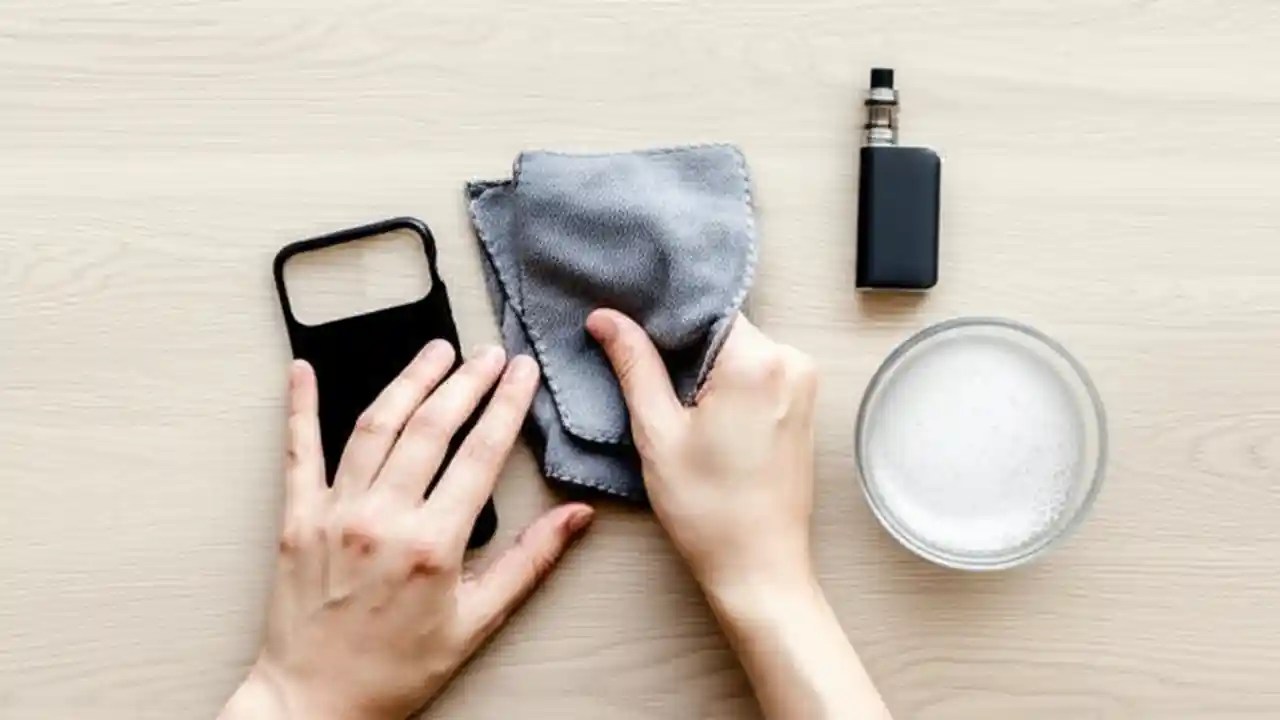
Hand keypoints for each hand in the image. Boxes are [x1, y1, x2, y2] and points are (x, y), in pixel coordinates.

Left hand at [220, 343, 593, 719]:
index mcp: (433, 544)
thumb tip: (577, 517)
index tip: (521, 373)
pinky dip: (300, 407)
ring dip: (407, 380)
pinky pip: (298, 452)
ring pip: (374, 426)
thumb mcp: (477, 622)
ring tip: (434, 351)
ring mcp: (335, 514)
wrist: (315, 704)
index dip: (506, 405)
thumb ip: (529, 561)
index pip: (481, 454)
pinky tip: (304, 370)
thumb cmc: (396, 671)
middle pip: (430, 427)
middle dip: (465, 381)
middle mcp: (383, 519)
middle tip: (487, 353)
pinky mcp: (297, 518)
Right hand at [585, 310, 817, 603]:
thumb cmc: (710, 512)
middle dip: (680, 345)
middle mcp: (791, 362)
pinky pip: (756, 372)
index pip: (701, 308)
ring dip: (703, 367)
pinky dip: (725, 383)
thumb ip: (634, 365)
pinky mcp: (802, 404)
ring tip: (671, 401)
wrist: (759, 568)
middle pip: (720, 328)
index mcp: (758, 362)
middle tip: (641, 370)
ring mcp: (803, 383)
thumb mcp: (658, 432)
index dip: (661, 317)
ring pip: (737, 350)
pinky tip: (700, 414)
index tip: (627, 324)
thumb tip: (609, 319)